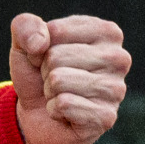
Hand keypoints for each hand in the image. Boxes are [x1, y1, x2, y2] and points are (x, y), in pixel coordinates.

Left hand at [8, 14, 130, 143]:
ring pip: (58, 80)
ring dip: (49, 90)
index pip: (55, 31)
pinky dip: (53, 109)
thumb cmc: (38, 74)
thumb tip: (40, 43)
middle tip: (55, 80)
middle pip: (56, 56)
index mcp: (106, 32)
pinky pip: (63, 104)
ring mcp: (116, 89)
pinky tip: (65, 113)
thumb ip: (25, 26)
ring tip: (60, 94)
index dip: (39, 48)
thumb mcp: (25, 43)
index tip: (48, 57)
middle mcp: (119, 58)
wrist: (37, 116)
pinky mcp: (106, 116)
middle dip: (45, 70)